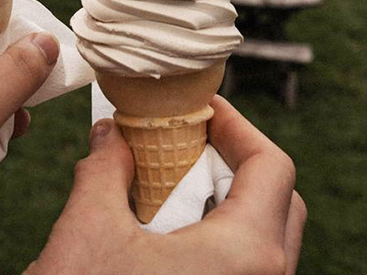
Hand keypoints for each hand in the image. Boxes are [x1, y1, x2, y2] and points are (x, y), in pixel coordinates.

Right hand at [25, 95, 305, 274]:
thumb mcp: (89, 231)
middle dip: (235, 162)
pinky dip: (214, 238)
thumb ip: (104, 169)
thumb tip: (109, 132)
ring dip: (223, 201)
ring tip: (169, 184)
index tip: (199, 107)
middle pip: (277, 201)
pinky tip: (162, 233)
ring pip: (261, 240)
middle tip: (188, 141)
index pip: (271, 166)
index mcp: (246, 255)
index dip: (236, 125)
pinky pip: (242, 268)